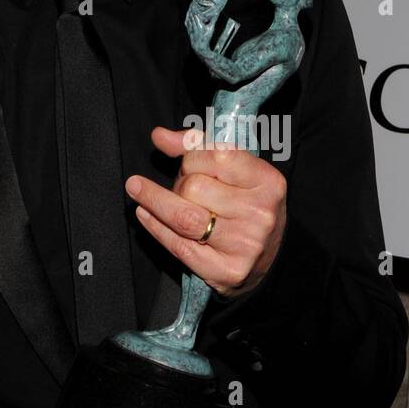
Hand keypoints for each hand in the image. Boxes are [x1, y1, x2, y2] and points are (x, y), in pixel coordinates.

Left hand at [126, 126, 285, 298]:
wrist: (270, 258)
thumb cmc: (248, 205)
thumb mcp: (238, 172)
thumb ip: (200, 148)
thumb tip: (159, 136)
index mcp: (268, 182)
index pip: (217, 156)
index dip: (191, 157)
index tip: (185, 162)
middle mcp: (260, 213)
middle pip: (195, 187)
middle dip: (178, 183)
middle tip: (181, 189)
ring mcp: (245, 244)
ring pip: (182, 217)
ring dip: (154, 201)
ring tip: (137, 191)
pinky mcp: (228, 271)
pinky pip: (179, 246)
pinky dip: (155, 227)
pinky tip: (145, 214)